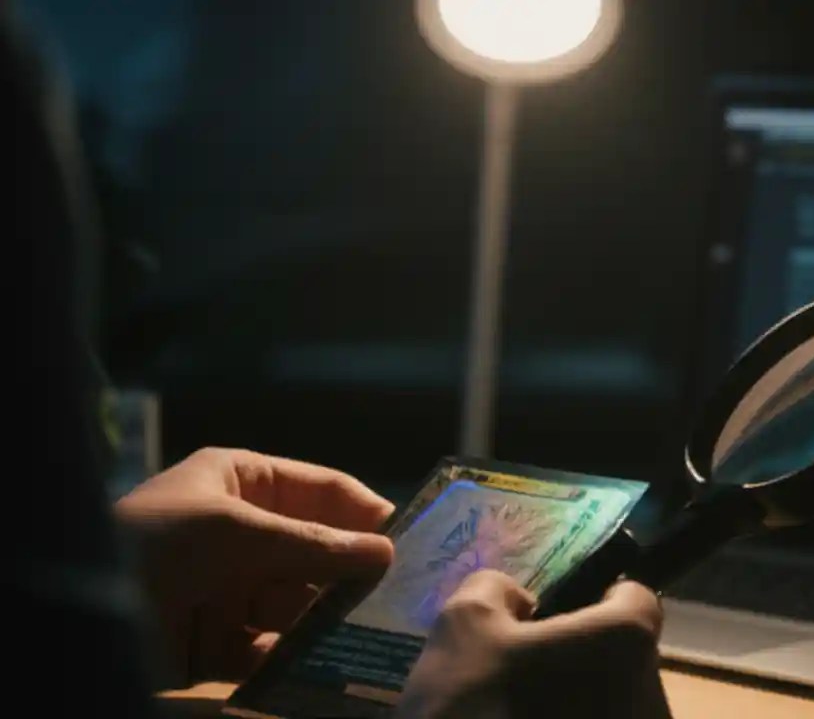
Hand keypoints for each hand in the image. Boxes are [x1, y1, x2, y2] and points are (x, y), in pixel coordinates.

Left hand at [115, 447, 394, 686]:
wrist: (78, 620)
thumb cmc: (152, 546)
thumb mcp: (237, 531)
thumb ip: (314, 544)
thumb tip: (384, 551)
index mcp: (239, 482)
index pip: (320, 489)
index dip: (363, 511)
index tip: (406, 541)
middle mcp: (240, 531)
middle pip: (316, 550)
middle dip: (351, 572)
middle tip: (398, 593)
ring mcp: (229, 587)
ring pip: (300, 601)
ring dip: (330, 617)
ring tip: (370, 631)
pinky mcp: (219, 641)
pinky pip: (274, 646)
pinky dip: (298, 655)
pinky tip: (328, 661)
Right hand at [397, 570, 671, 718]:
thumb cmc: (471, 704)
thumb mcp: (464, 624)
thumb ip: (497, 589)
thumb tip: (520, 601)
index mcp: (625, 643)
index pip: (636, 601)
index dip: (598, 601)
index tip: (558, 618)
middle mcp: (651, 697)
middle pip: (627, 661)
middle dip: (585, 661)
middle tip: (529, 675)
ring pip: (617, 706)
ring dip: (581, 705)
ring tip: (525, 713)